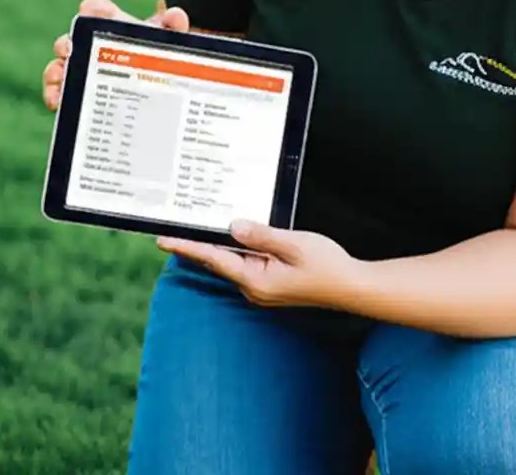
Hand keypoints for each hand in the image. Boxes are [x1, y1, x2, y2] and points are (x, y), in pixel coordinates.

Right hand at [41, 0, 189, 110]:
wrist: (167, 90)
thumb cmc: (164, 59)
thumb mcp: (173, 43)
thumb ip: (175, 27)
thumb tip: (175, 16)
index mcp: (114, 27)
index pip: (97, 10)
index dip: (93, 9)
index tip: (88, 11)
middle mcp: (94, 46)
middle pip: (72, 40)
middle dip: (66, 44)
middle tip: (69, 50)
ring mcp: (86, 71)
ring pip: (61, 67)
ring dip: (55, 71)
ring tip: (58, 79)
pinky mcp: (81, 94)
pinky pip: (61, 93)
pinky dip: (54, 95)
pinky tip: (56, 101)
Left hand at [156, 220, 362, 308]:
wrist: (353, 288)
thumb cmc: (328, 266)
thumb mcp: (294, 244)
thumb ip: (261, 236)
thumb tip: (234, 227)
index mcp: (255, 280)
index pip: (213, 259)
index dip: (186, 247)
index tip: (162, 240)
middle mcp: (253, 289)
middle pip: (218, 262)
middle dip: (196, 245)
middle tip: (170, 229)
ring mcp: (261, 289)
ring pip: (232, 262)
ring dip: (216, 247)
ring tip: (195, 229)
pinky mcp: (270, 285)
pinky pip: (246, 264)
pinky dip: (235, 251)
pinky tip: (230, 238)